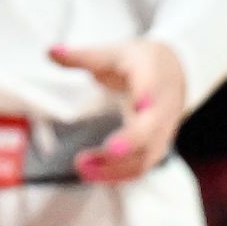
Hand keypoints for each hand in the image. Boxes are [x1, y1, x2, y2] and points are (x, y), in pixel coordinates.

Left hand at [53, 39, 189, 183]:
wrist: (176, 73)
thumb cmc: (140, 62)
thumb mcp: (113, 54)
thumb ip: (82, 56)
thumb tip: (49, 51)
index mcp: (152, 76)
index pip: (153, 86)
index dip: (147, 96)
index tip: (139, 104)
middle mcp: (162, 107)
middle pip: (152, 128)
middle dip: (132, 140)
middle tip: (109, 149)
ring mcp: (162, 131)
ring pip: (145, 155)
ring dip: (115, 165)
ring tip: (81, 165)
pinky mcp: (155, 148)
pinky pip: (139, 167)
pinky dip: (116, 175)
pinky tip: (90, 174)